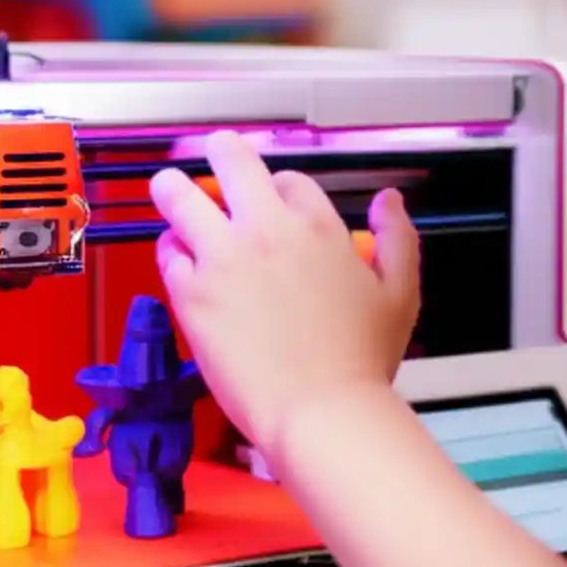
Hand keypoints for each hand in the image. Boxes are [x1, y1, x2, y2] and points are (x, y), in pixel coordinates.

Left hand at [150, 131, 420, 465]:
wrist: (321, 412)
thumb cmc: (361, 363)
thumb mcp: (400, 294)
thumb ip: (398, 239)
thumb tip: (390, 201)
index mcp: (317, 226)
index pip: (287, 180)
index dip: (278, 190)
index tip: (272, 207)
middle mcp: (266, 230)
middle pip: (231, 160)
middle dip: (221, 155)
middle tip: (214, 159)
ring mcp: (222, 258)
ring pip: (179, 195)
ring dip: (173, 189)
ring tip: (169, 190)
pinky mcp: (190, 292)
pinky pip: (167, 252)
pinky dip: (170, 250)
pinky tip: (179, 259)